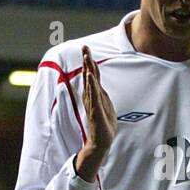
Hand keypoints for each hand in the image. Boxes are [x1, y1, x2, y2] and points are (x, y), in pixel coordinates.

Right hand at [75, 46, 115, 180]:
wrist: (101, 143)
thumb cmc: (103, 126)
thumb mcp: (105, 107)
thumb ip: (102, 97)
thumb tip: (100, 88)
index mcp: (95, 95)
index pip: (92, 76)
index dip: (89, 63)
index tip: (86, 50)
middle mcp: (91, 97)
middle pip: (89, 75)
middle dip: (86, 61)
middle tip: (84, 47)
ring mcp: (92, 103)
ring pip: (89, 82)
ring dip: (88, 68)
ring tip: (86, 56)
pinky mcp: (95, 110)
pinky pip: (93, 94)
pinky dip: (91, 84)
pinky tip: (90, 74)